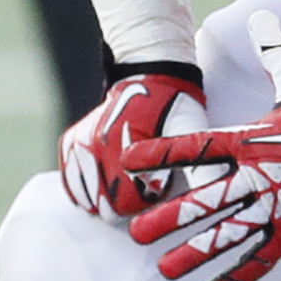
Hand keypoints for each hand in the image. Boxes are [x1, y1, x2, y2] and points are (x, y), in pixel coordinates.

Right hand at [60, 64, 207, 223]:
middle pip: (103, 207)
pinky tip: (105, 178)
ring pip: (85, 199)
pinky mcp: (71, 142)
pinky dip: (86, 188)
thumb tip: (210, 200)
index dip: (145, 203)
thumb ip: (199, 168)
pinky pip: (71, 183)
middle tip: (143, 188)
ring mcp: (79, 144)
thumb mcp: (191, 132)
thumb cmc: (175, 104)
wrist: (150, 73)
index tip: (158, 188)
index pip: (126, 205)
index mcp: (123, 145)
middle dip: (125, 205)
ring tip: (126, 179)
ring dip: (105, 198)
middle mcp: (94, 145)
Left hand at [123, 12, 280, 280]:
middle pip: (204, 200)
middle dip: (168, 218)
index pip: (196, 147)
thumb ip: (273, 48)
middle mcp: (257, 175)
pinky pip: (261, 259)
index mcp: (251, 139)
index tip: (131, 163)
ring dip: (194, 254)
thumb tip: (260, 12)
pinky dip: (235, 280)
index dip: (161, 155)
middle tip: (136, 233)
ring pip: (227, 235)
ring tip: (165, 269)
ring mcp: (277, 205)